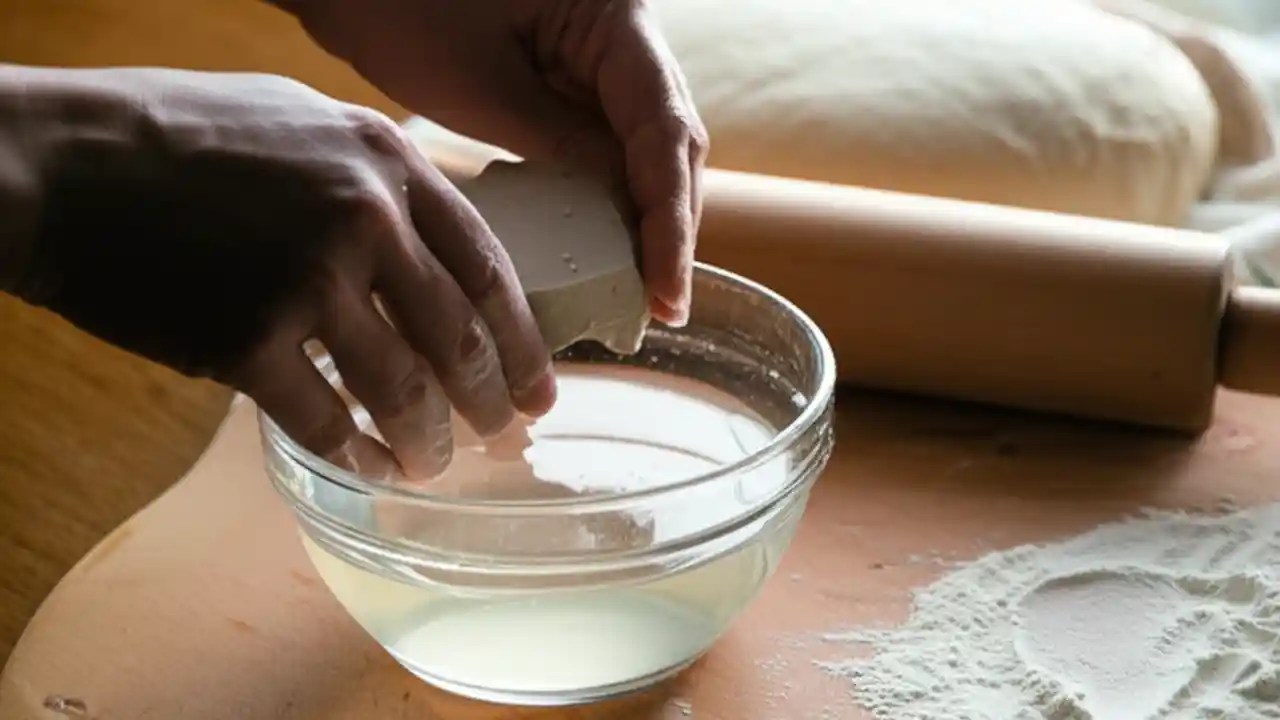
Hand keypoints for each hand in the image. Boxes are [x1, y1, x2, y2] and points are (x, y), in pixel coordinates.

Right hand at [15, 68, 553, 475]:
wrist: (65, 163)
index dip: (523, 342)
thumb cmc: (180, 137)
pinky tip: (367, 468)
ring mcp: (308, 278)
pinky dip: (356, 457)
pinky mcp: (247, 338)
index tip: (541, 389)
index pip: (489, 268)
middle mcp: (365, 217)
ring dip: (427, 442)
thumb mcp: (306, 122)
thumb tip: (437, 242)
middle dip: (491, 403)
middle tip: (502, 439)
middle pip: (459, 338)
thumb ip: (379, 177)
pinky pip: (326, 421)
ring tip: (431, 466)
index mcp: (387, 162)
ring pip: (403, 389)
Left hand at [292, 0, 708, 324]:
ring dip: (645, 219)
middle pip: (669, 141)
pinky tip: (605, 250)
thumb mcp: (479, 87)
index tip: (666, 293)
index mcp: (617, 16)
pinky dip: (609, 198)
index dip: (671, 219)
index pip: (665, 129)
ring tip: (642, 294)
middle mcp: (623, 34)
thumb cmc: (399, 6)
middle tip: (662, 308)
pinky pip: (605, 144)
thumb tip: (622, 217)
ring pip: (645, 149)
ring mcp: (600, 56)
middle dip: (668, 225)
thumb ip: (560, 146)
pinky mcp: (570, 79)